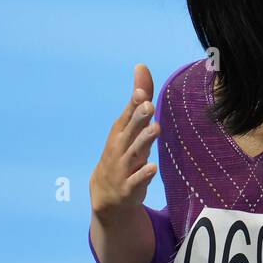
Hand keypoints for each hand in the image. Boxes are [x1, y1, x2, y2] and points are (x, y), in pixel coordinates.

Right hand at [90, 64, 159, 219]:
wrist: (107, 195)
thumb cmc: (122, 153)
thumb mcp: (129, 127)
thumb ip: (139, 100)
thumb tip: (141, 67)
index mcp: (121, 132)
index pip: (128, 115)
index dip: (135, 103)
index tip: (142, 92)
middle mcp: (121, 147)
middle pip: (131, 131)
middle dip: (139, 118)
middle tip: (149, 105)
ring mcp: (124, 167)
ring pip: (135, 153)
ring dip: (144, 141)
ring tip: (156, 128)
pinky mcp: (130, 186)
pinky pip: (138, 180)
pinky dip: (144, 174)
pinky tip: (152, 168)